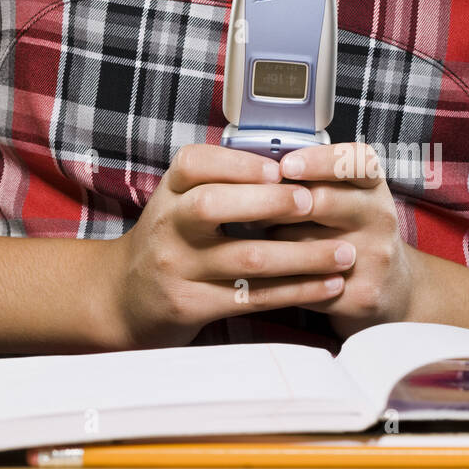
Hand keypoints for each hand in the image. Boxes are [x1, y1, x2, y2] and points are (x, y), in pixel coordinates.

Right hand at [98, 143, 358, 350]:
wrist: (125, 297)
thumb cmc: (170, 240)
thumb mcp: (178, 202)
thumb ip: (219, 182)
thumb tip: (287, 163)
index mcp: (169, 192)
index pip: (195, 164)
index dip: (239, 164)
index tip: (281, 167)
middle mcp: (168, 225)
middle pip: (215, 205)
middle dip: (272, 203)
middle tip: (316, 202)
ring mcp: (177, 267)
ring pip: (246, 258)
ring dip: (302, 255)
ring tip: (344, 252)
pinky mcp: (191, 305)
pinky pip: (253, 297)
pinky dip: (296, 291)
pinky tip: (326, 285)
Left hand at [263, 141, 418, 338]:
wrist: (389, 285)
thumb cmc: (350, 228)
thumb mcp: (344, 194)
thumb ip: (312, 178)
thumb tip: (257, 168)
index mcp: (373, 185)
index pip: (355, 161)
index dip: (319, 161)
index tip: (286, 165)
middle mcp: (380, 217)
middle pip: (323, 201)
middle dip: (278, 203)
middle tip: (248, 204)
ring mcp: (375, 257)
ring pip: (306, 243)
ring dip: (273, 238)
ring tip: (257, 235)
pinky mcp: (362, 293)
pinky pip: (307, 281)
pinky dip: (281, 273)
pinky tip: (269, 267)